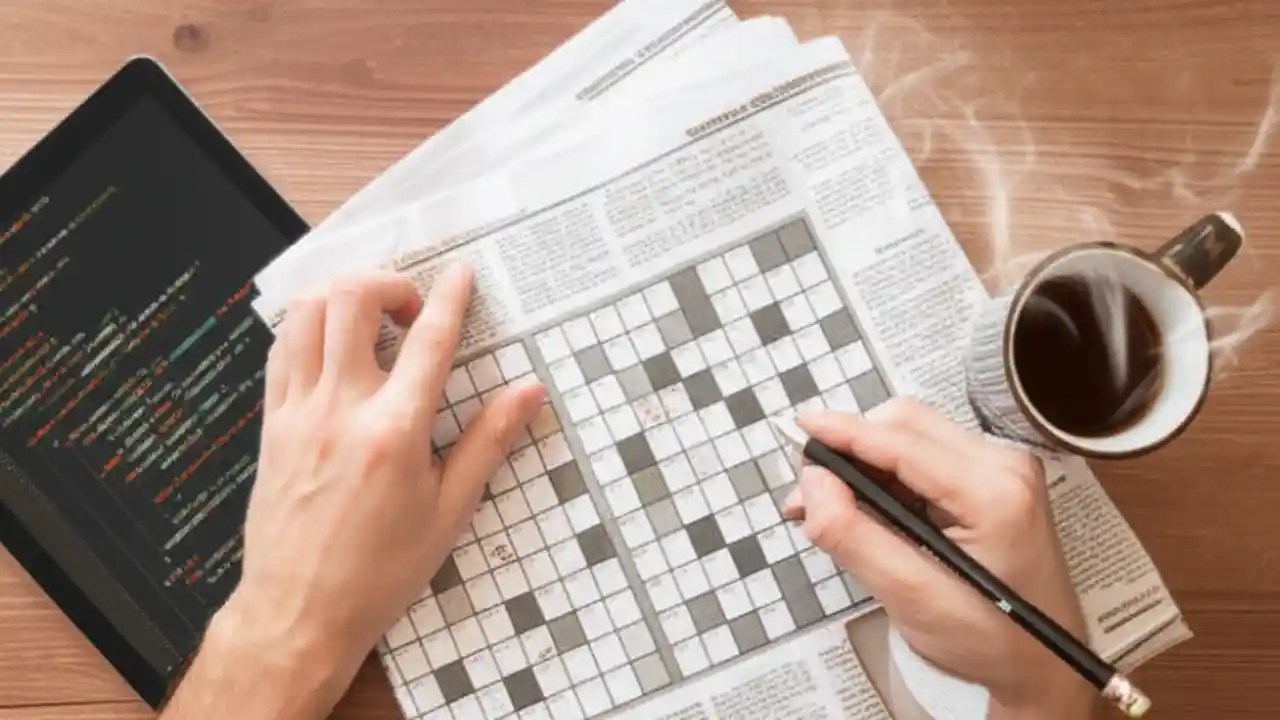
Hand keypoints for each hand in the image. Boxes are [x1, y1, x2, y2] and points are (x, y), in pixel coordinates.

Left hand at [205, 266, 544, 714]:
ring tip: (370, 318)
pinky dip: (307, 329)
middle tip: (411, 306)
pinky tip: (331, 347)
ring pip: (305, 314)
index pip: (428, 340)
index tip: (461, 273)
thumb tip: (529, 393)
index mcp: (394, 432)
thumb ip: (488, 443)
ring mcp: (298, 412)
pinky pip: (280, 351)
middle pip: (351, 300)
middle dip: (386, 282)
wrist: (298, 613)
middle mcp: (341, 409)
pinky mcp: (270, 424)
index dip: (450, 296)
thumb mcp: (449, 512)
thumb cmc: (380, 572)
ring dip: (341, 297)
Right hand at [783, 399, 1093, 719]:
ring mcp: (1005, 468)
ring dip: (867, 462)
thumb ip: (853, 535)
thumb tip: (813, 483)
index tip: (800, 425)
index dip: (844, 431)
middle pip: (907, 424)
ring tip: (835, 506)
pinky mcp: (996, 477)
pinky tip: (870, 507)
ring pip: (914, 435)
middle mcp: (1006, 465)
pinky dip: (889, 473)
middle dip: (851, 449)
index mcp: (994, 493)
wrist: (1044, 663)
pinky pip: (928, 454)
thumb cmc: (992, 639)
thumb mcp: (909, 595)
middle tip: (813, 492)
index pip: (902, 441)